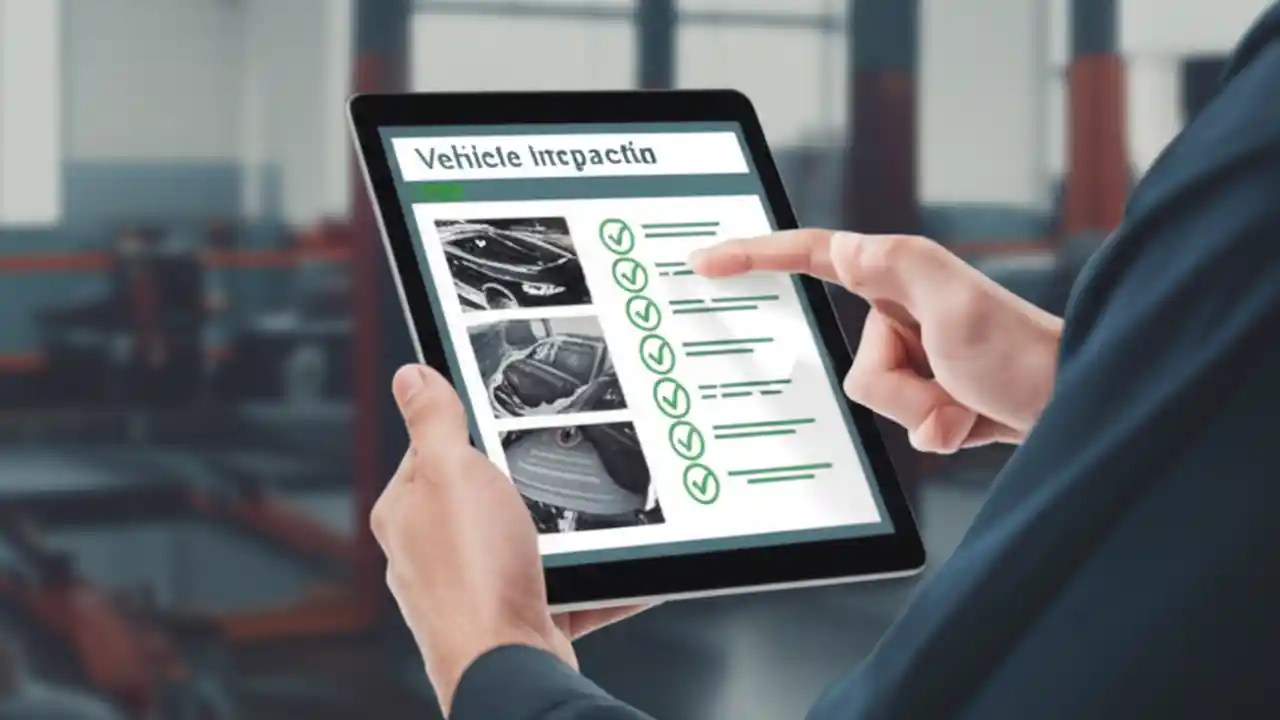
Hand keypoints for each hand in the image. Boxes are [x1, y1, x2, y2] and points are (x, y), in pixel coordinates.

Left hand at [371, 365, 647, 712]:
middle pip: (484, 493)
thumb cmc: (472, 576)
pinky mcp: (519, 615)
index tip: (501, 418)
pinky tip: (615, 564)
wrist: (510, 664)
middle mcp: (433, 551)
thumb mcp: (452, 472)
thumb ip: (434, 421)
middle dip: (522, 481)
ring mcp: (477, 586)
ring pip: (526, 540)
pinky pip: (563, 584)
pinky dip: (592, 575)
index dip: (468, 429)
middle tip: (549, 468)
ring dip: (560, 530)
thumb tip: (410, 375)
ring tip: (585, 519)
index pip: (431, 449)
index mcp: (408, 511)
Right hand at [690, 231, 1061, 452]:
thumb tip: (844, 245)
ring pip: (874, 398)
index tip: (707, 262)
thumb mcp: (959, 305)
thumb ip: (899, 267)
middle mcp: (902, 311)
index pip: (813, 257)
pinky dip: (937, 430)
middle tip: (947, 381)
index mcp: (899, 275)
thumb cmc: (1025, 356)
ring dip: (922, 411)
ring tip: (968, 400)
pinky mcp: (930, 389)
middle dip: (895, 387)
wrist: (1075, 409)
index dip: (756, 257)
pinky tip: (972, 420)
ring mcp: (916, 355)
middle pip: (850, 360)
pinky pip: (901, 422)